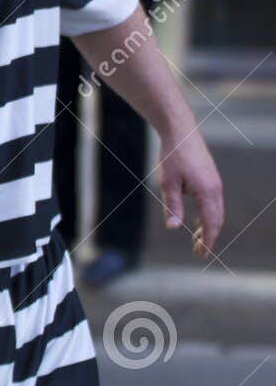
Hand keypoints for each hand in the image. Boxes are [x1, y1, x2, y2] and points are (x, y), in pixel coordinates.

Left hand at [157, 122, 223, 257]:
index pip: (211, 223)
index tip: (202, 255)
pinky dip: (208, 214)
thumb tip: (174, 228)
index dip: (208, 241)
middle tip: (198, 252)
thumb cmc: (173, 156)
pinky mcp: (210, 177)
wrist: (180, 131)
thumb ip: (172, 206)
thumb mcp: (168, 183)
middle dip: (208, 237)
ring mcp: (214, 182)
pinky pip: (213, 202)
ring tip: (197, 239)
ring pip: (215, 210)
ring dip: (208, 226)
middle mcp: (215, 188)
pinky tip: (199, 219)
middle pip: (216, 219)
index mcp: (207, 192)